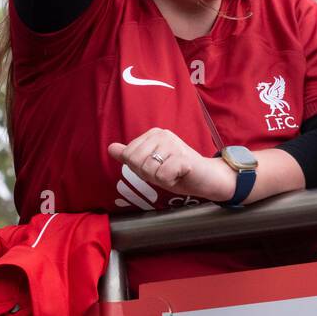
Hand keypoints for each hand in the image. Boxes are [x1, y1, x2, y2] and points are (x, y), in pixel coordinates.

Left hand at [107, 128, 235, 202]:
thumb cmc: (177, 171)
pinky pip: (163, 176)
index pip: (128, 155)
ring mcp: (173, 144)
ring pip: (149, 170)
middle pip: (136, 162)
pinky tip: (180, 176)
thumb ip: (131, 155)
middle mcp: (162, 134)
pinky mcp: (183, 157)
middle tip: (165, 172)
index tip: (158, 167)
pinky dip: (170, 182)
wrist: (206, 178)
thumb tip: (111, 148)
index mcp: (153, 134)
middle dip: (149, 174)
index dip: (140, 168)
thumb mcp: (151, 164)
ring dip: (160, 179)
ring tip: (173, 173)